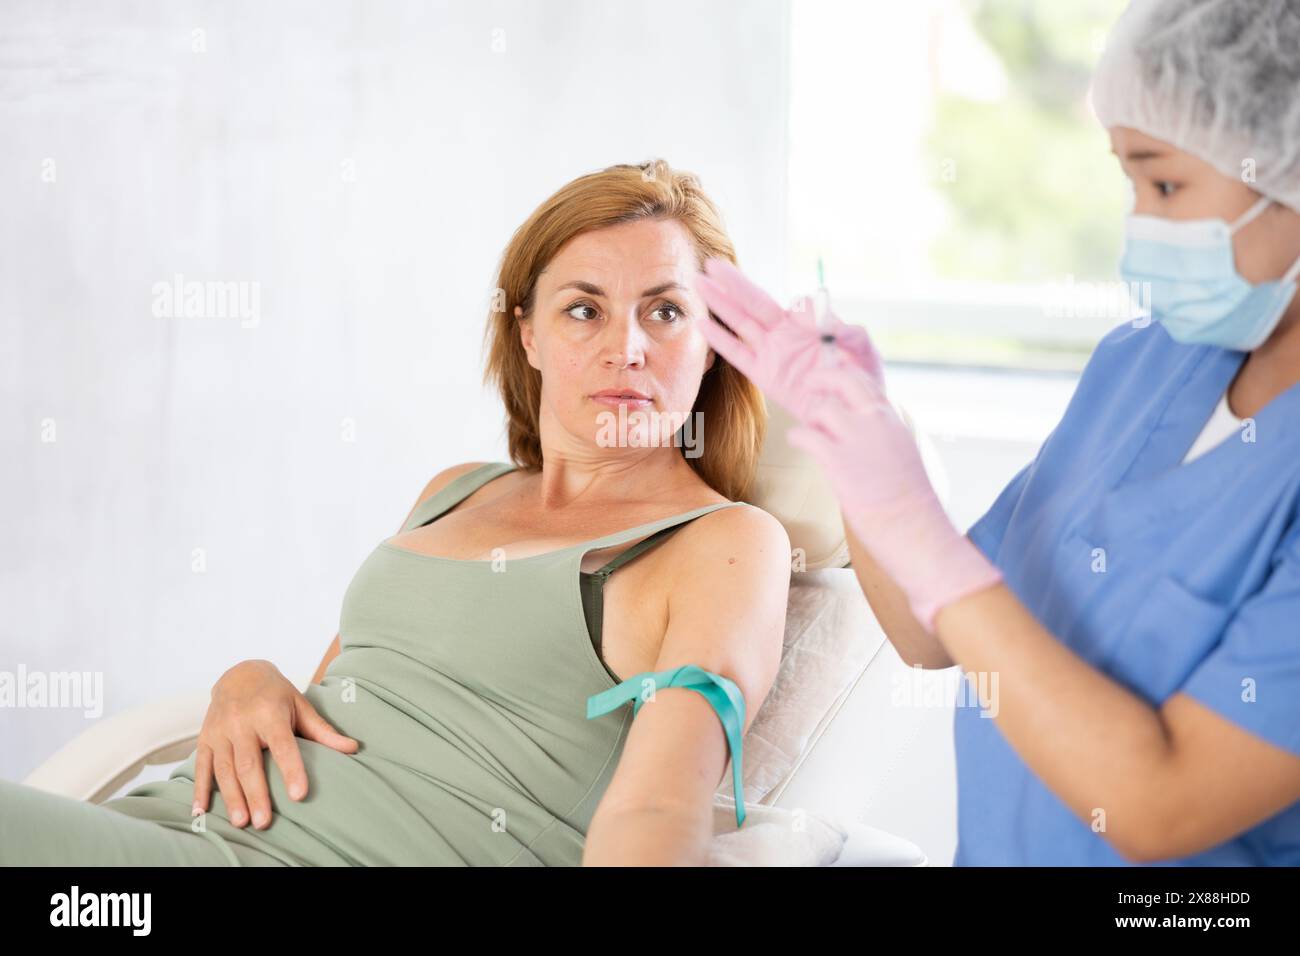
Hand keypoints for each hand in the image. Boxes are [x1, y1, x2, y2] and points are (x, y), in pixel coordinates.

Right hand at [193, 659, 357, 828]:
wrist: (239, 674)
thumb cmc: (276, 694)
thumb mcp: (301, 705)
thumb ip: (323, 731)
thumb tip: (353, 748)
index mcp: (269, 713)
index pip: (283, 745)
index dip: (292, 770)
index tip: (299, 794)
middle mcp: (241, 722)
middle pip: (249, 763)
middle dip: (256, 794)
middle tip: (264, 822)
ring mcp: (219, 731)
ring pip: (224, 769)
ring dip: (231, 797)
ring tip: (241, 822)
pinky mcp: (205, 739)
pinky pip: (201, 766)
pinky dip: (200, 790)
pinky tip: (201, 812)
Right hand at [691, 258, 885, 418]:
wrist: (855, 411)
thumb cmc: (863, 378)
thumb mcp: (863, 349)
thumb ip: (849, 331)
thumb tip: (827, 320)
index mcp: (807, 323)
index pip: (786, 302)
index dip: (773, 295)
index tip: (771, 295)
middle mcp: (785, 334)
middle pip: (753, 303)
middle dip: (731, 284)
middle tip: (709, 264)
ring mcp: (773, 354)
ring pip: (741, 324)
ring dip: (720, 304)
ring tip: (699, 285)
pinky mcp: (766, 376)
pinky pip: (739, 356)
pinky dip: (721, 341)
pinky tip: (703, 325)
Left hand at [784, 362, 1002, 631]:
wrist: (916, 530)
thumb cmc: (909, 502)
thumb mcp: (900, 453)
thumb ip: (881, 435)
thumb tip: (861, 431)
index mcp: (893, 420)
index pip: (865, 380)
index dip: (843, 372)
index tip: (831, 374)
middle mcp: (877, 422)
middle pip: (843, 379)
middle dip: (821, 378)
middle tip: (809, 385)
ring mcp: (858, 439)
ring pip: (822, 408)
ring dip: (810, 418)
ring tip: (810, 433)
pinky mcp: (838, 461)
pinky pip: (805, 434)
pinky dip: (797, 437)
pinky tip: (799, 443)